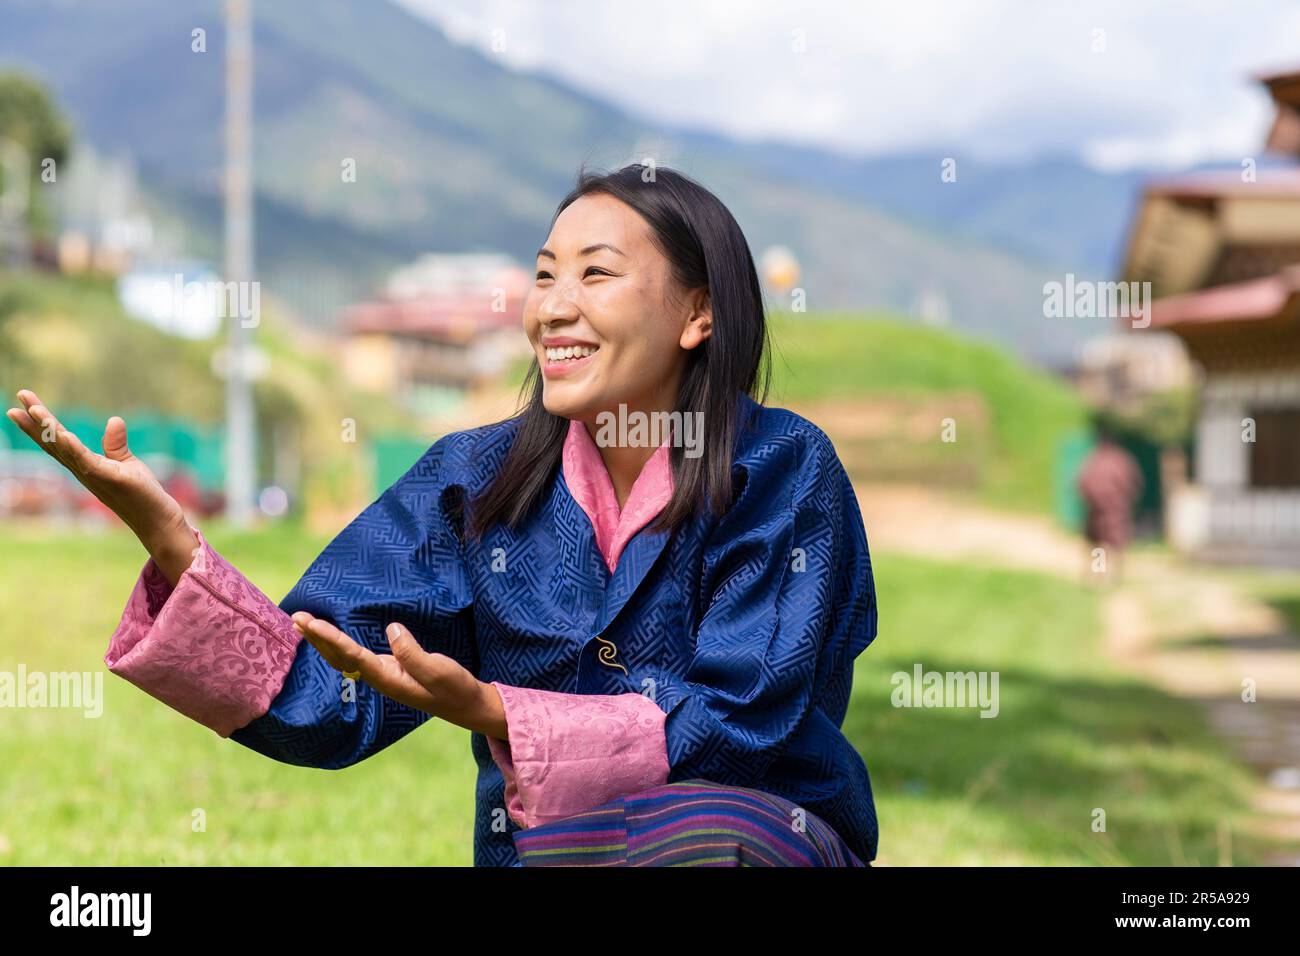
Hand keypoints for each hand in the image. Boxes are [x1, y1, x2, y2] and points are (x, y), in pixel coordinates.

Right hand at [6, 389, 197, 584]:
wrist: (157, 519)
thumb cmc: (140, 493)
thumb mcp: (126, 463)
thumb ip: (115, 444)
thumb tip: (114, 419)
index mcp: (84, 464)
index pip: (57, 439)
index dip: (40, 423)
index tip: (23, 403)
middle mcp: (82, 470)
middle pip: (53, 442)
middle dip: (35, 422)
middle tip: (19, 398)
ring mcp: (93, 476)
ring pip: (65, 450)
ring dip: (49, 431)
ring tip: (34, 410)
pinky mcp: (110, 479)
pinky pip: (88, 462)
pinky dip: (75, 449)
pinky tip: (63, 434)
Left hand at [290, 612, 506, 737]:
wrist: (465, 705)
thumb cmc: (453, 687)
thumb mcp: (437, 669)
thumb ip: (412, 652)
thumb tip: (391, 629)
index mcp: (388, 678)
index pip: (352, 655)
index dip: (331, 638)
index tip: (311, 622)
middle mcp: (380, 678)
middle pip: (340, 657)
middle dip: (317, 637)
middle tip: (295, 617)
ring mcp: (384, 675)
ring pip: (344, 657)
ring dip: (323, 640)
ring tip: (304, 624)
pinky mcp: (390, 669)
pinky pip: (355, 656)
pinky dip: (338, 644)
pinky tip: (332, 638)